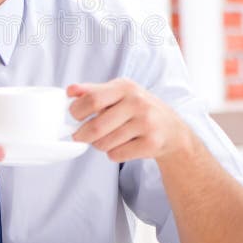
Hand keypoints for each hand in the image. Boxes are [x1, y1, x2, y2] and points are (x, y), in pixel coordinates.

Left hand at [67, 78, 191, 162]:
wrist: (171, 129)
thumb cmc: (139, 109)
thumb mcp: (119, 93)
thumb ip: (93, 91)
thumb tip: (70, 90)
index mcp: (125, 87)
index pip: (91, 99)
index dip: (76, 111)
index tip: (75, 116)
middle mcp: (137, 102)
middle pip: (95, 126)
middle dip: (82, 134)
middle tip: (80, 136)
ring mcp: (146, 123)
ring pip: (104, 143)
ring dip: (99, 145)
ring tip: (108, 138)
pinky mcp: (151, 143)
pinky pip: (116, 154)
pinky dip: (113, 153)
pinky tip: (123, 145)